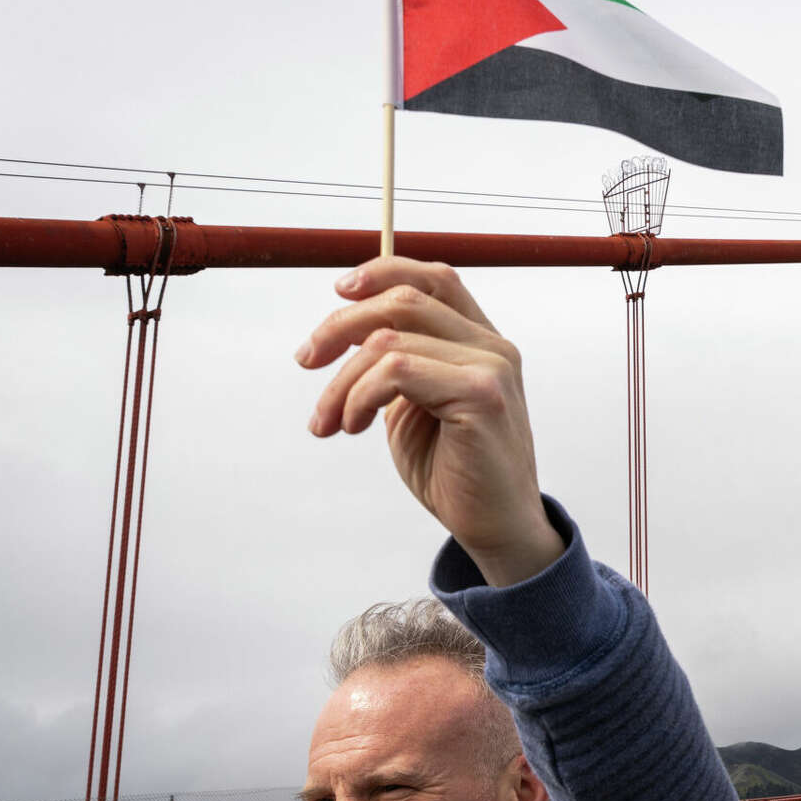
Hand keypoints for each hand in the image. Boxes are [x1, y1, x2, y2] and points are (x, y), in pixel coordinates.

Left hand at [297, 258, 562, 586]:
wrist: (494, 527)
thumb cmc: (454, 471)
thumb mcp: (415, 405)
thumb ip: (399, 363)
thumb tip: (349, 326)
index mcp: (482, 343)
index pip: (435, 279)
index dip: (383, 272)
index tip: (337, 293)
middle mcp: (493, 347)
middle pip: (404, 300)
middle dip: (339, 326)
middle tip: (306, 361)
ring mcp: (492, 368)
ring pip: (389, 341)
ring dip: (342, 381)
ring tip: (332, 420)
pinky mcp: (482, 396)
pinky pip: (396, 371)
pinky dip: (359, 396)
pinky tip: (353, 426)